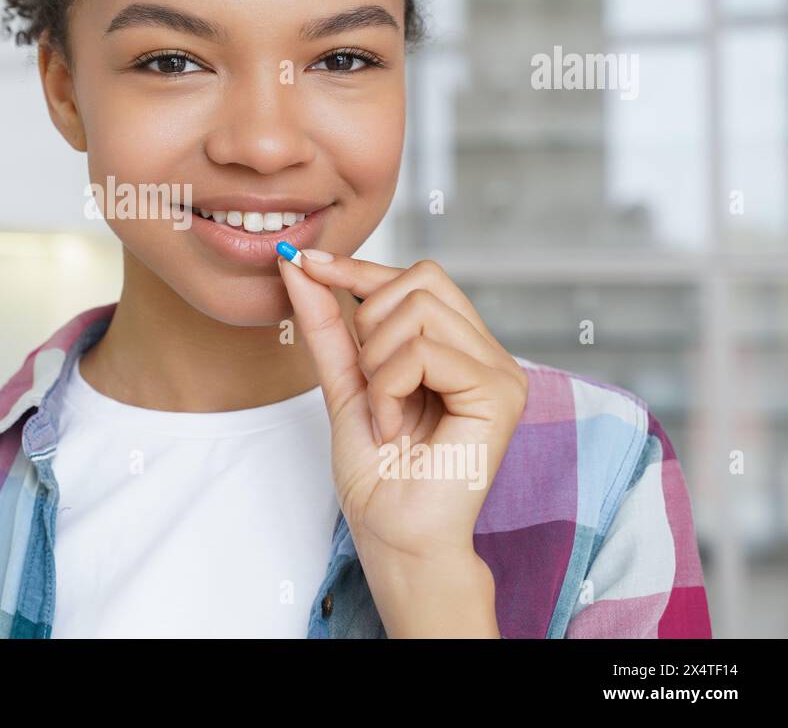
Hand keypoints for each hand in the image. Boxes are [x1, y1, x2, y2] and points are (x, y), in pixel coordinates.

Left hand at [277, 252, 527, 635]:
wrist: (395, 537)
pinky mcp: (501, 392)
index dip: (357, 267)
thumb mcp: (343, 381)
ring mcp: (501, 369)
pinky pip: (422, 352)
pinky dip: (388, 390)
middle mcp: (487, 351)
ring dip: (377, 365)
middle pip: (419, 279)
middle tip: (371, 387)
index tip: (306, 263)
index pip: (415, 275)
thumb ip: (327, 323)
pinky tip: (397, 430)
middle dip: (369, 324)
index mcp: (458, 346)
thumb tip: (298, 264)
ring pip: (416, 311)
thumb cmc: (377, 474)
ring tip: (387, 415)